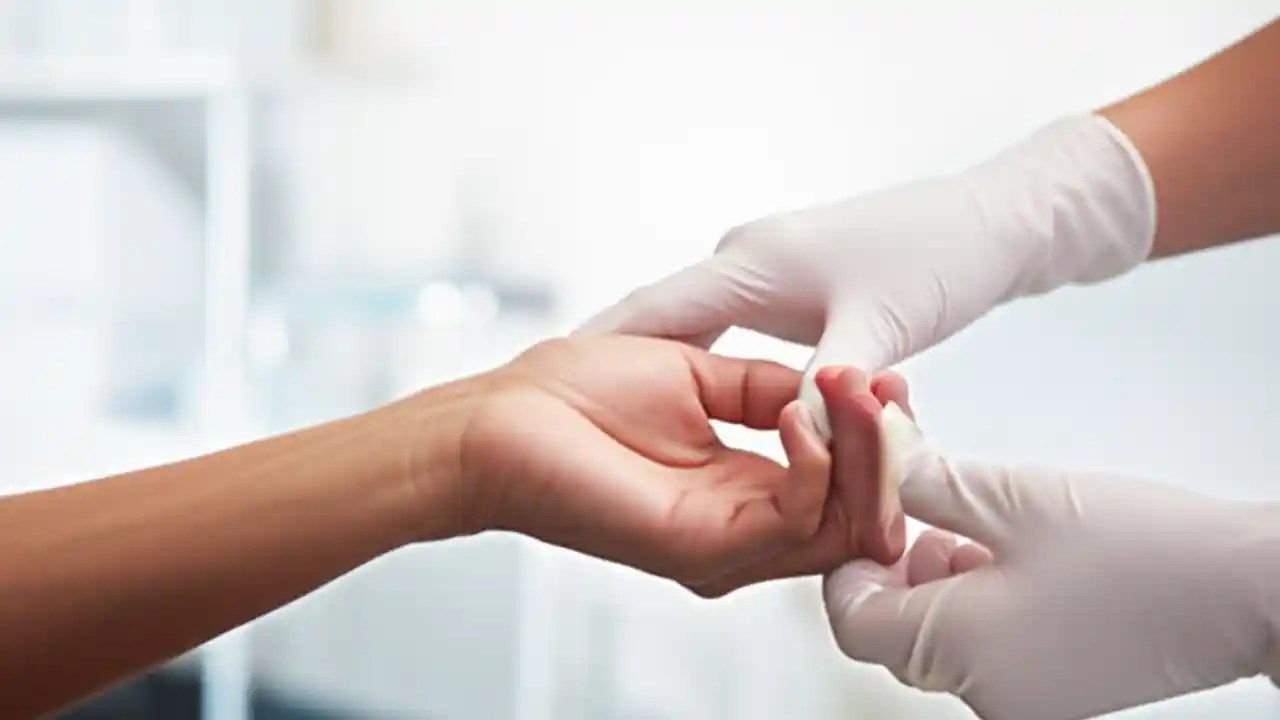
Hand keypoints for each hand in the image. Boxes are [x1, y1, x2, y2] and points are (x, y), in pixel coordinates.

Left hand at [433, 335, 903, 591]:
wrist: (502, 418)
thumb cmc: (575, 395)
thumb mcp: (693, 373)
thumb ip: (766, 388)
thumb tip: (832, 388)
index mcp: (741, 488)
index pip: (840, 483)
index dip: (874, 434)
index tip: (891, 379)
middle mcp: (741, 527)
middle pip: (854, 513)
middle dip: (884, 445)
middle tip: (889, 385)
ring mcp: (725, 545)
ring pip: (840, 522)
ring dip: (863, 449)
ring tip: (858, 387)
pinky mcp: (702, 547)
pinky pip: (794, 519)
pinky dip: (817, 464)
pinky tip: (799, 414)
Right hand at [581, 115, 1153, 436]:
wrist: (990, 218)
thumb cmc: (936, 257)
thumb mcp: (878, 329)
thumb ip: (825, 388)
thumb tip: (789, 449)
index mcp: (745, 266)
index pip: (647, 314)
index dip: (597, 356)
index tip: (546, 397)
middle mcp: (741, 263)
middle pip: (667, 327)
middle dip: (632, 379)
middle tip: (593, 433)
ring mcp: (763, 272)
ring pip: (705, 336)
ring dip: (679, 380)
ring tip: (636, 430)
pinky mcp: (788, 286)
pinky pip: (736, 338)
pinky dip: (727, 378)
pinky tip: (718, 412)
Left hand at [823, 411, 1279, 719]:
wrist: (1252, 590)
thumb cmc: (1142, 549)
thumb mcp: (1007, 498)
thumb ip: (922, 483)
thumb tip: (875, 461)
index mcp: (958, 652)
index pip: (851, 618)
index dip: (851, 556)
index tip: (872, 508)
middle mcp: (985, 695)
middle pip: (893, 629)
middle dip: (896, 559)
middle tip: (919, 500)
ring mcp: (1024, 701)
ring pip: (940, 637)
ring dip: (939, 576)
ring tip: (973, 520)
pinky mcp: (1058, 694)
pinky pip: (988, 650)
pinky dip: (982, 601)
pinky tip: (1013, 553)